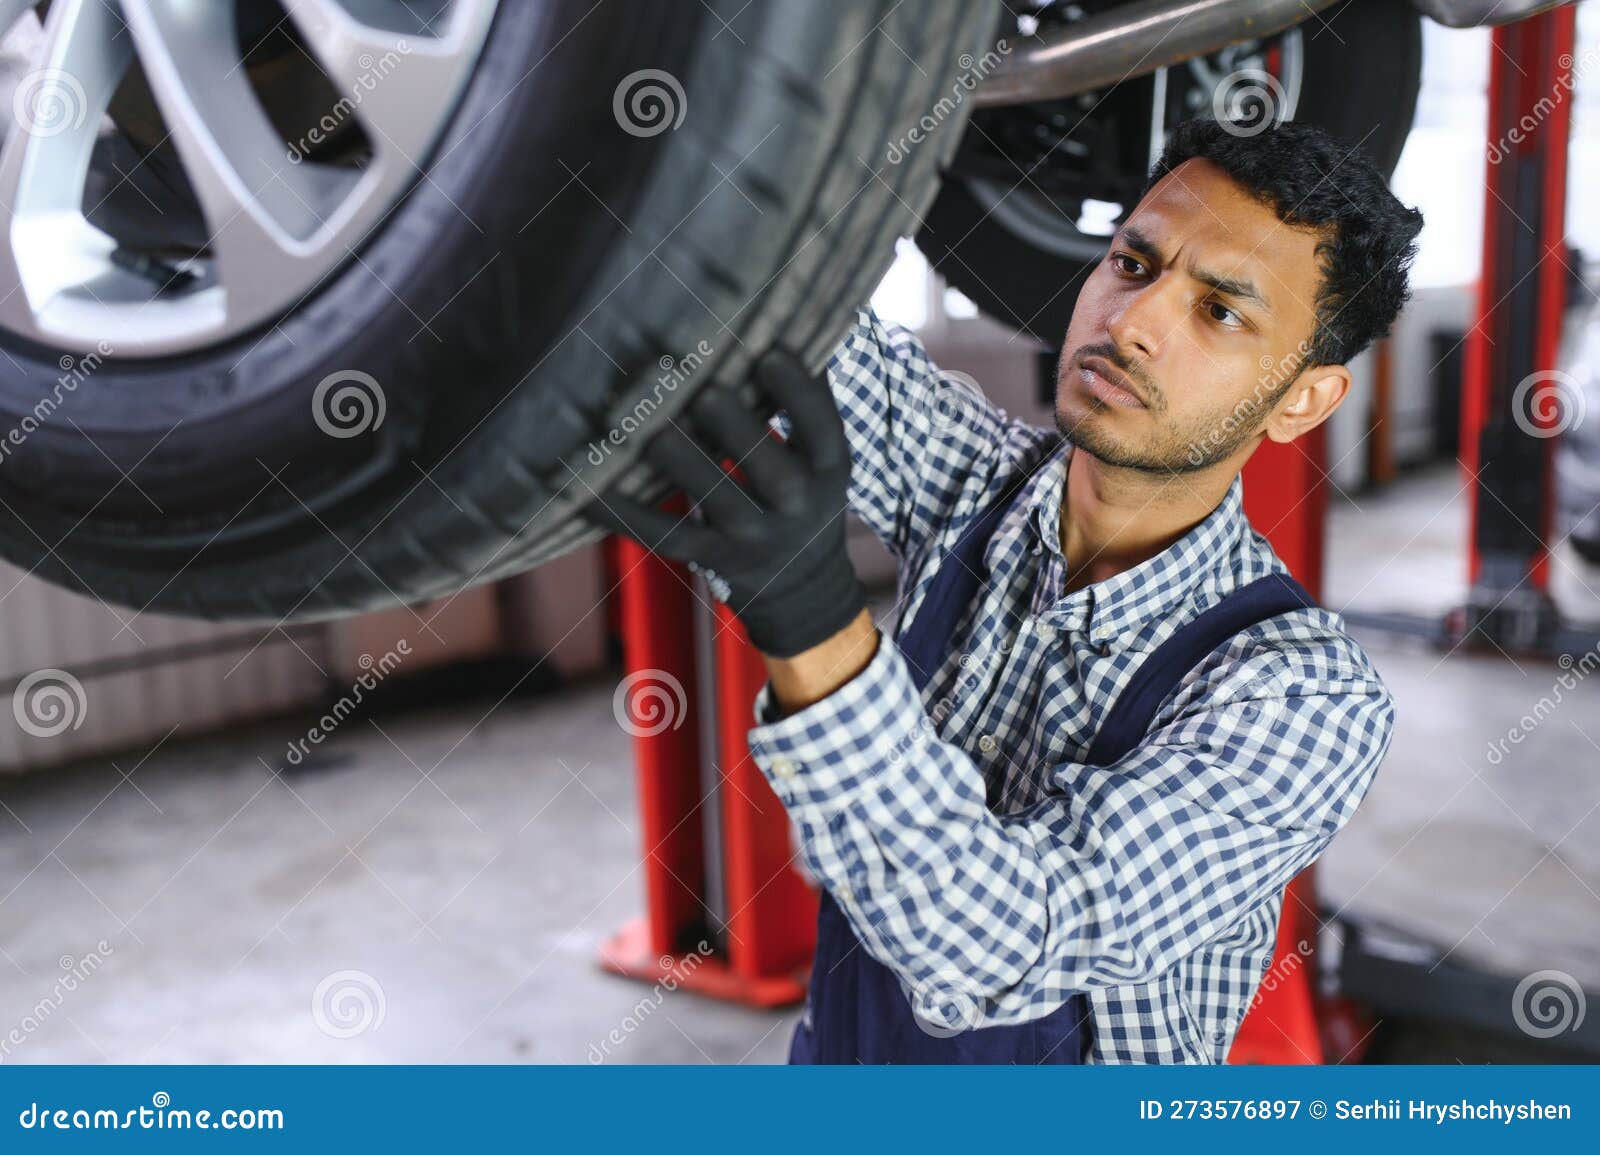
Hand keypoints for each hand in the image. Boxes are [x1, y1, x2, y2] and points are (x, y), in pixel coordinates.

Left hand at [585, 350, 865, 658]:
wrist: (802, 586)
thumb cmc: (801, 494)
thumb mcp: (820, 457)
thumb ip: (804, 404)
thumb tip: (786, 319)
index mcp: (828, 468)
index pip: (821, 427)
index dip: (799, 393)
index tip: (771, 353)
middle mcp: (797, 505)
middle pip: (770, 468)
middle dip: (737, 429)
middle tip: (705, 393)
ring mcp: (753, 537)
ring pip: (715, 501)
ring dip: (683, 465)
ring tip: (653, 431)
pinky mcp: (711, 556)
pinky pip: (664, 534)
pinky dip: (623, 513)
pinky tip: (586, 491)